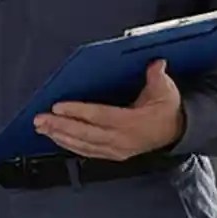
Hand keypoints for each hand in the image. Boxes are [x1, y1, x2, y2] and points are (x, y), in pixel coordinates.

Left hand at [33, 59, 183, 160]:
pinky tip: (56, 137)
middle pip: (86, 134)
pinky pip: (87, 151)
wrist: (176, 131)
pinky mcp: (113, 154)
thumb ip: (157, 76)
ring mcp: (116, 149)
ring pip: (83, 145)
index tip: (58, 106)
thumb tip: (155, 63)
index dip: (78, 112)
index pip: (100, 116)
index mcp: (133, 123)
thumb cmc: (167, 109)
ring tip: (42, 128)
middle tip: (40, 119)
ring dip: (60, 136)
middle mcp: (122, 139)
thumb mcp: (166, 89)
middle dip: (60, 126)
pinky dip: (70, 144)